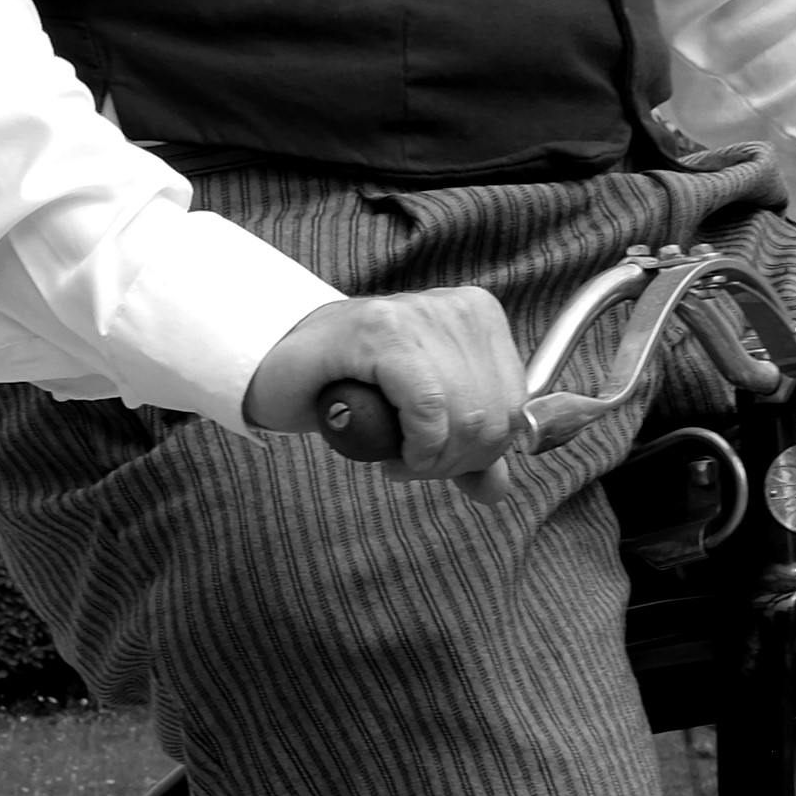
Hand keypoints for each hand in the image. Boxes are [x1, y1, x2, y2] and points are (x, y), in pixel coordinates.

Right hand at [243, 286, 532, 478]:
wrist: (279, 366)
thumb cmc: (350, 389)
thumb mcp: (418, 419)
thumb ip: (461, 448)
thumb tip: (496, 488)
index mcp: (479, 316)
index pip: (515, 405)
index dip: (483, 452)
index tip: (439, 461)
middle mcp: (457, 307)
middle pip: (494, 416)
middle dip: (456, 461)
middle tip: (413, 465)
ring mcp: (420, 313)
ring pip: (466, 416)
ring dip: (431, 460)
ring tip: (398, 457)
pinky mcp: (382, 330)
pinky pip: (428, 409)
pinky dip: (416, 446)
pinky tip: (392, 452)